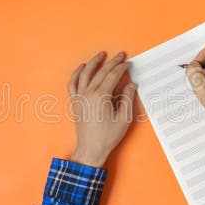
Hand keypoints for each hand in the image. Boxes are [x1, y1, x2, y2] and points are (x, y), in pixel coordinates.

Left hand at [68, 51, 136, 166]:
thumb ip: (127, 99)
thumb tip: (131, 85)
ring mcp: (80, 97)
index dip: (122, 68)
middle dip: (112, 62)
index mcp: (101, 97)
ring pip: (85, 74)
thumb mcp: (124, 119)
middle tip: (121, 55)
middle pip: (101, 72)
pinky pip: (73, 83)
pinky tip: (82, 68)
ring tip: (101, 55)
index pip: (113, 76)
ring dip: (94, 62)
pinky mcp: (75, 102)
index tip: (128, 63)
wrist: (91, 149)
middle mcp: (88, 94)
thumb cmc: (107, 136)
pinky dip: (76, 73)